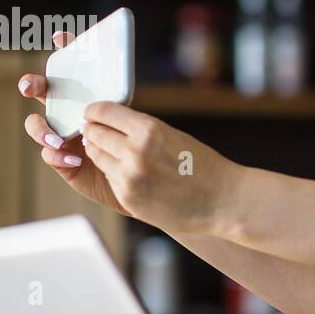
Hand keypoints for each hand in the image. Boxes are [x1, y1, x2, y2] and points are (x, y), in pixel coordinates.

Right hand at [17, 31, 125, 215]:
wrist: (148, 181)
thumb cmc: (143, 146)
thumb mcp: (136, 120)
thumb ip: (123, 104)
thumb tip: (122, 74)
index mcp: (86, 94)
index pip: (73, 64)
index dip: (64, 47)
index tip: (61, 37)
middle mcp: (68, 110)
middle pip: (42, 91)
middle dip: (32, 83)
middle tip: (30, 85)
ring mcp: (62, 134)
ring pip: (38, 126)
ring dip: (42, 129)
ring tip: (58, 138)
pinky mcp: (63, 160)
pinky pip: (50, 155)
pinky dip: (57, 155)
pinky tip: (74, 158)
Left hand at [80, 100, 239, 235]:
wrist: (222, 201)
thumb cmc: (202, 166)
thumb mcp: (171, 135)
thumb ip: (139, 130)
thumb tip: (107, 124)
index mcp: (148, 130)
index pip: (102, 112)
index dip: (94, 112)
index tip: (92, 114)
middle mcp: (134, 152)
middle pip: (94, 134)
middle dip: (94, 131)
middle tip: (96, 131)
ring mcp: (128, 177)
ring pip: (97, 157)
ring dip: (101, 152)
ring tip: (114, 152)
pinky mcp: (127, 198)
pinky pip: (109, 178)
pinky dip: (114, 173)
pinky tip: (130, 173)